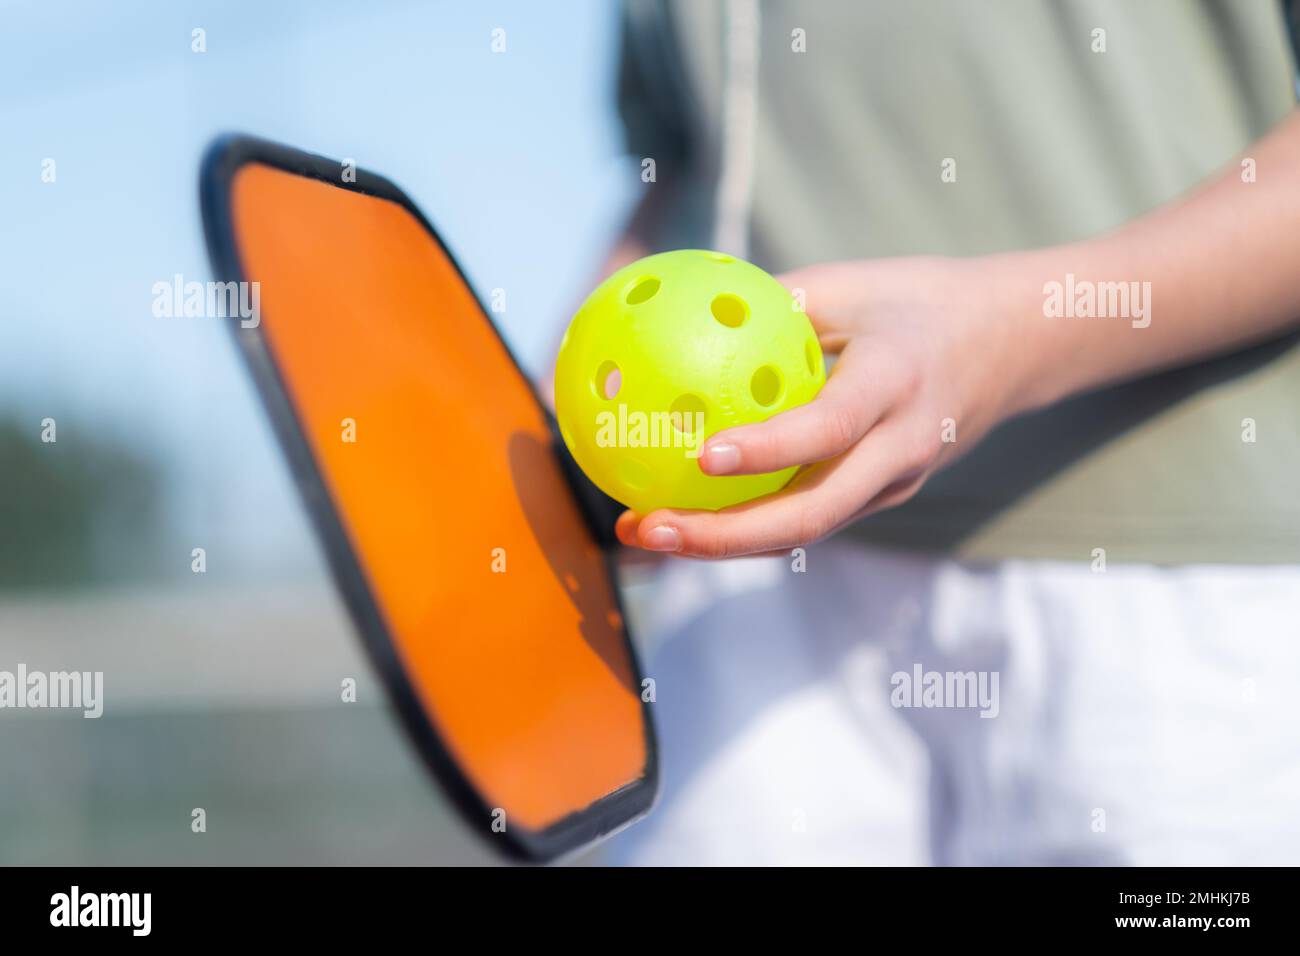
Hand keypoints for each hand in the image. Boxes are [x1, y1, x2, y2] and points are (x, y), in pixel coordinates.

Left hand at [615, 255, 1032, 557]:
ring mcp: (894, 484)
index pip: (829, 429)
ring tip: (642, 529)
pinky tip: (687, 513)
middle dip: (719, 537)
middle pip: (809, 517)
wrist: (1016, 345)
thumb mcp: (854, 284)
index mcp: (896, 385)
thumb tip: (680, 309)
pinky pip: (809, 519)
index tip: (702, 456)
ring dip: (720, 542)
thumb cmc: (922, 301)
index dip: (767, 451)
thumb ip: (776, 302)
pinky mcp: (882, 497)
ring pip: (802, 532)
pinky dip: (746, 526)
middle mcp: (899, 449)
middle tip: (644, 526)